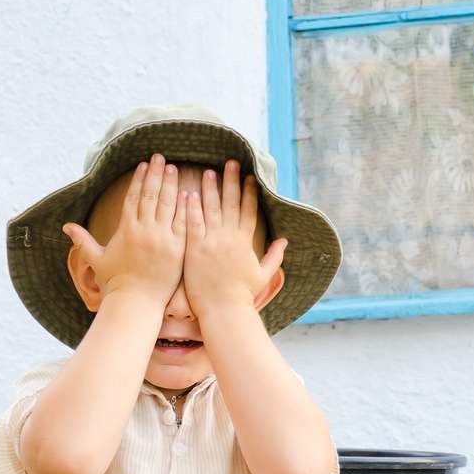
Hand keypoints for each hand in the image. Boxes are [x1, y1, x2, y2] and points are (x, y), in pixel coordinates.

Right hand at [62, 154, 185, 307]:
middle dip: (156, 174)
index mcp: (126, 230)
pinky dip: (185, 207)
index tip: (144, 165)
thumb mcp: (96, 259)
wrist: (136, 303)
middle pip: (151, 195)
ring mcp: (162, 239)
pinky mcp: (177, 249)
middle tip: (161, 157)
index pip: (134, 198)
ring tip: (174, 169)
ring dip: (171, 184)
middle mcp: (144, 230)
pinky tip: (188, 193)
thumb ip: (83, 240)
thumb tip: (65, 227)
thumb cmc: (116, 283)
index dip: (139, 179)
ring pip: (168, 205)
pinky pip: (183, 223)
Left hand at [183, 159, 287, 316]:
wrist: (224, 311)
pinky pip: (192, 222)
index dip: (249, 192)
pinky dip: (191, 207)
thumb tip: (284, 241)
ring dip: (209, 188)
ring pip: (211, 208)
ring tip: (208, 171)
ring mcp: (211, 242)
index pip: (249, 210)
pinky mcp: (195, 248)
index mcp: (245, 242)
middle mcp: (229, 238)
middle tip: (230, 162)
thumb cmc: (242, 296)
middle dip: (231, 181)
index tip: (250, 176)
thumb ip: (274, 256)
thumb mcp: (263, 275)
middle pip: (231, 202)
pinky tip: (188, 192)